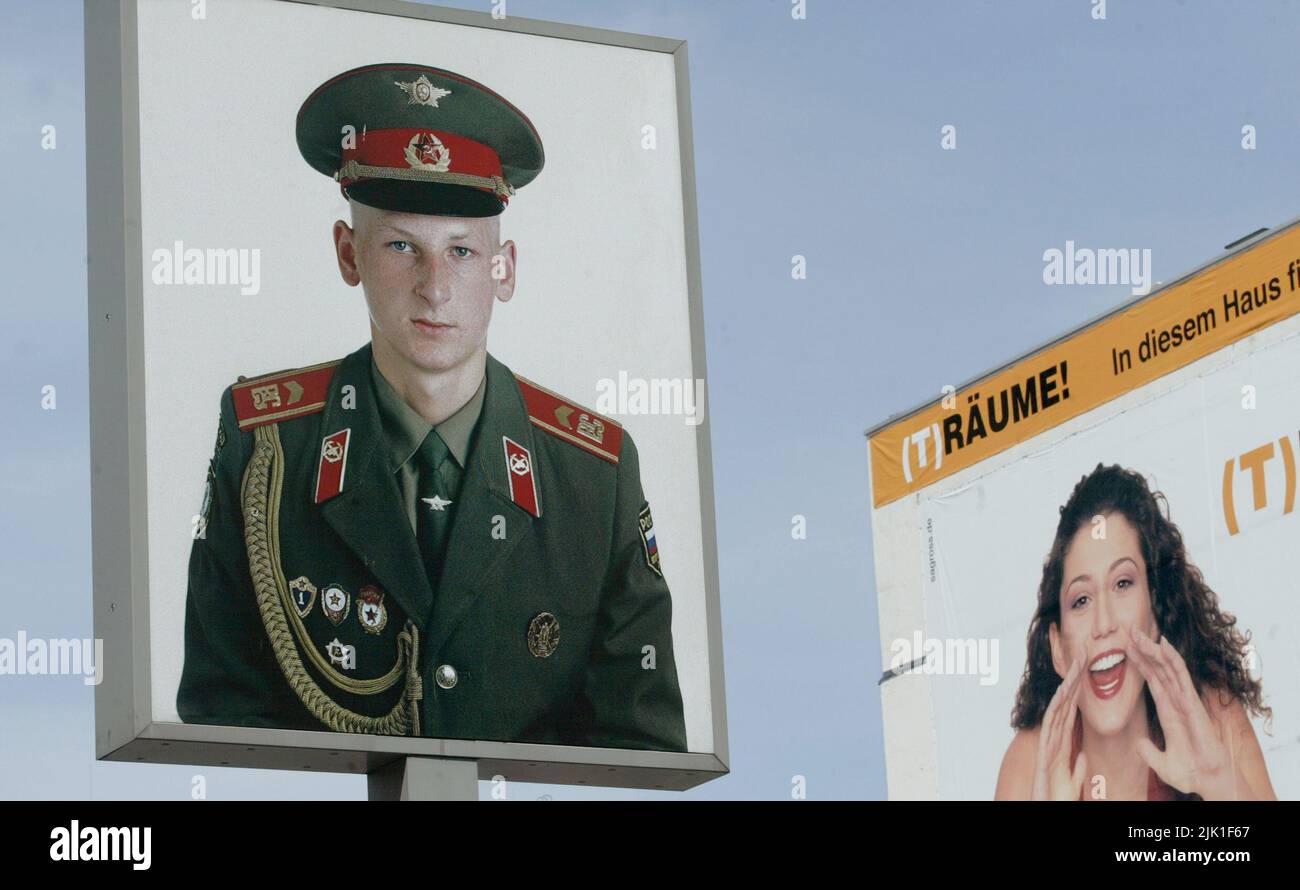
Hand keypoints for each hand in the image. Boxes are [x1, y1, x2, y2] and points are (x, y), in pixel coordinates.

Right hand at [1031, 655, 1088, 800]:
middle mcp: (1054, 738)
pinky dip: (1057, 707)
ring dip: (1068, 684)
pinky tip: (1063, 692)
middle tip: (1085, 649)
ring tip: (1078, 661)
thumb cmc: (1056, 800)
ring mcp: (1048, 742)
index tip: (1088, 665)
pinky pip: (1051, 725)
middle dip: (1075, 675)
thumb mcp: (1072, 782)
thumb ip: (1077, 767)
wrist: (1046, 811)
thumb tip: (1082, 755)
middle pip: (1066, 700)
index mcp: (1063, 744)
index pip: (1073, 708)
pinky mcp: (1045, 751)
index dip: (1080, 687)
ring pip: (1059, 706)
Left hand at [1126, 626, 1233, 797]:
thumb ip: (1148, 751)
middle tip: (1129, 629)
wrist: (1207, 781)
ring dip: (1154, 649)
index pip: (1152, 681)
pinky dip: (1173, 659)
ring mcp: (1185, 701)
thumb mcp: (1161, 762)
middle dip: (1144, 649)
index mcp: (1168, 712)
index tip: (1128, 646)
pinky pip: (1182, 677)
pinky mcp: (1192, 704)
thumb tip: (1138, 743)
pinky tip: (1164, 645)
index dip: (1141, 663)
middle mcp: (1176, 702)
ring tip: (1139, 631)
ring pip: (1168, 668)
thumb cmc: (1190, 773)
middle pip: (1158, 669)